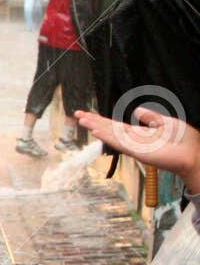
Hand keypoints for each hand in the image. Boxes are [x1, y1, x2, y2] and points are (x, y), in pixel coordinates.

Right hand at [75, 107, 199, 189]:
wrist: (193, 154)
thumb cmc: (184, 140)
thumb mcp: (167, 122)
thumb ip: (151, 117)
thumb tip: (136, 110)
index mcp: (139, 133)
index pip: (115, 125)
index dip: (101, 119)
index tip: (87, 114)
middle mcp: (133, 140)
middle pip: (109, 129)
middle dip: (93, 122)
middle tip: (77, 114)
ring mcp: (134, 146)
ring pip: (111, 135)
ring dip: (96, 127)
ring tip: (83, 121)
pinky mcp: (138, 152)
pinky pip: (120, 143)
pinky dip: (108, 137)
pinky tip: (97, 132)